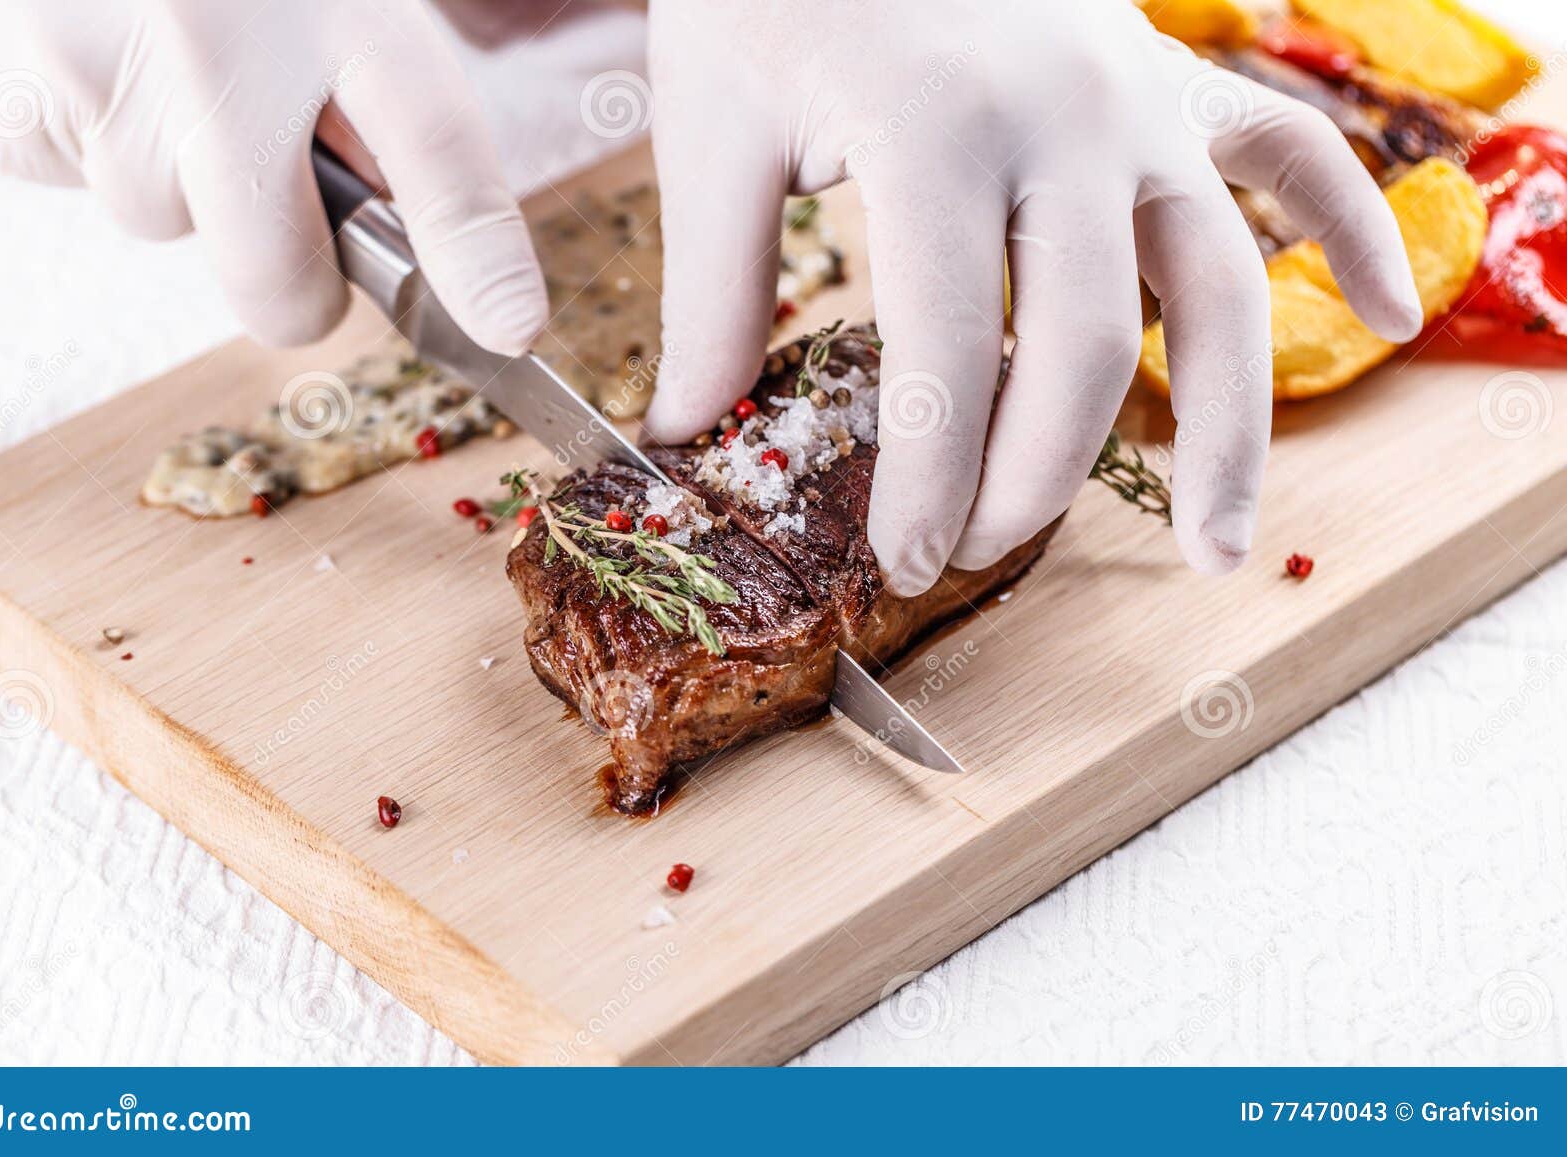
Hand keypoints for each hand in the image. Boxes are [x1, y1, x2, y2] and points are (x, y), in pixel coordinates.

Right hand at [0, 0, 546, 352]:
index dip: (476, 254)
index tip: (510, 329)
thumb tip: (402, 243)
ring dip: (174, 179)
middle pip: (278, 279)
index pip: (435, 149)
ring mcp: (109, 67)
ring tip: (169, 65)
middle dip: (293, 284)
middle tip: (281, 203)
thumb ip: (382, 108)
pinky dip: (81, 141)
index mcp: (346, 6)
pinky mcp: (17, 90)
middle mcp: (226, 41)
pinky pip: (64, 180)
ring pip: (161, 226)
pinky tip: (103, 60)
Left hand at [641, 0, 1421, 593]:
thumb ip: (710, 292)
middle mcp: (1064, 119)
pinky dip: (1350, 230)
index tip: (903, 562)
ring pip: (1217, 286)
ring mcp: (1137, 97)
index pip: (945, 355)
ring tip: (1217, 550)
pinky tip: (1391, 316)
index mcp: (935, 133)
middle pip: (1088, 347)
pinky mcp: (1173, 79)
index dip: (927, 479)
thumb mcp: (713, 132)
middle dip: (1034, 478)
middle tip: (977, 554)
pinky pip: (1294, 152)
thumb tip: (690, 430)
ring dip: (1228, 429)